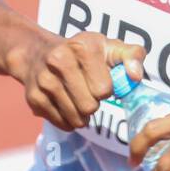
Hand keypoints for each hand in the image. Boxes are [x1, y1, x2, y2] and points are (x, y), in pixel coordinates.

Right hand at [10, 31, 145, 132]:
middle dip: (94, 103)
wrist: (37, 52)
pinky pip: (61, 124)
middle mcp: (59, 60)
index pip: (103, 89)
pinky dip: (68, 120)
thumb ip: (133, 56)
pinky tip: (65, 103)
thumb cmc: (82, 53)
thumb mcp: (110, 47)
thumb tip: (136, 76)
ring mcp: (44, 80)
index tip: (100, 79)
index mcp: (83, 46)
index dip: (106, 88)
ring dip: (82, 114)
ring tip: (78, 98)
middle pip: (89, 107)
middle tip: (88, 91)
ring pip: (76, 119)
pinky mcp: (33, 98)